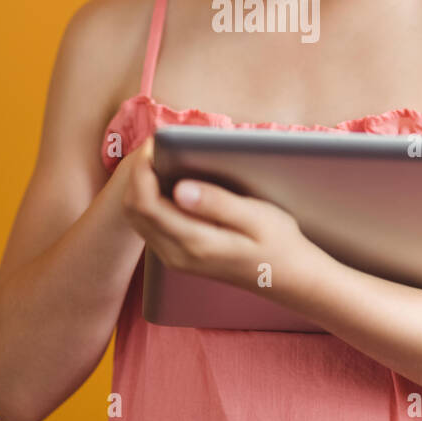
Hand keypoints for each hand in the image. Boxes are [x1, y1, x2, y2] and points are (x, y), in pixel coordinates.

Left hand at [119, 134, 322, 302]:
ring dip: (142, 185)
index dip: (142, 169)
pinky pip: (150, 224)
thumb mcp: (255, 217)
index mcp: (195, 243)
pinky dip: (151, 198)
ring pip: (138, 217)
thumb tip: (179, 188)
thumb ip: (216, 203)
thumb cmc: (277, 242)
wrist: (286, 277)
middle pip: (135, 209)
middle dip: (138, 173)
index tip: (155, 143)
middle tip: (157, 145)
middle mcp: (177, 254)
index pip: (146, 203)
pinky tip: (169, 181)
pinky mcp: (178, 255)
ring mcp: (175, 258)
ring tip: (163, 157)